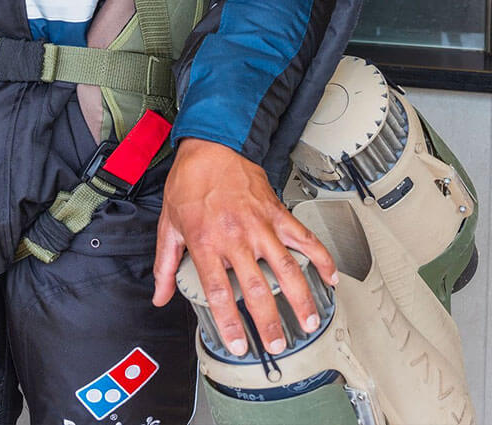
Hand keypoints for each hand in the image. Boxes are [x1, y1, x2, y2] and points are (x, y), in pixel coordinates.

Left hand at [151, 138, 338, 356]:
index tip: (237, 344)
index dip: (230, 322)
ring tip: (308, 321)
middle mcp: (235, 236)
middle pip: (256, 288)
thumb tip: (160, 295)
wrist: (210, 147)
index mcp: (206, 243)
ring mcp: (260, 225)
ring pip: (286, 267)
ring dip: (300, 297)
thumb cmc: (189, 182)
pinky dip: (321, 257)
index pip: (219, 292)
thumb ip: (165, 265)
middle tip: (276, 344)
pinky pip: (304, 237)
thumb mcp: (168, 225)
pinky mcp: (278, 212)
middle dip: (268, 321)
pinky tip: (330, 276)